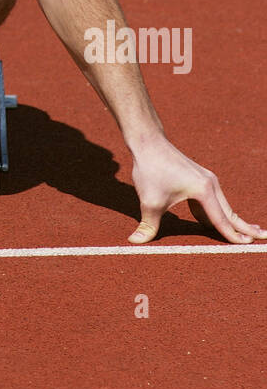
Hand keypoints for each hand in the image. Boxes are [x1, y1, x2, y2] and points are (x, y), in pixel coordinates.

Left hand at [128, 137, 266, 244]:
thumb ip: (147, 226)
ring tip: (249, 232)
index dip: (232, 235)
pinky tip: (217, 224)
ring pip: (222, 206)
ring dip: (233, 220)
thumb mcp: (149, 201)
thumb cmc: (151, 170)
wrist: (148, 143)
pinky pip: (211, 202)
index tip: (246, 245)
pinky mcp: (198, 179)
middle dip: (245, 227)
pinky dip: (217, 213)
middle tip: (262, 238)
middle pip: (229, 212)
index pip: (221, 219)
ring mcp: (206, 180)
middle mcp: (210, 184)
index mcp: (204, 190)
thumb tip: (134, 242)